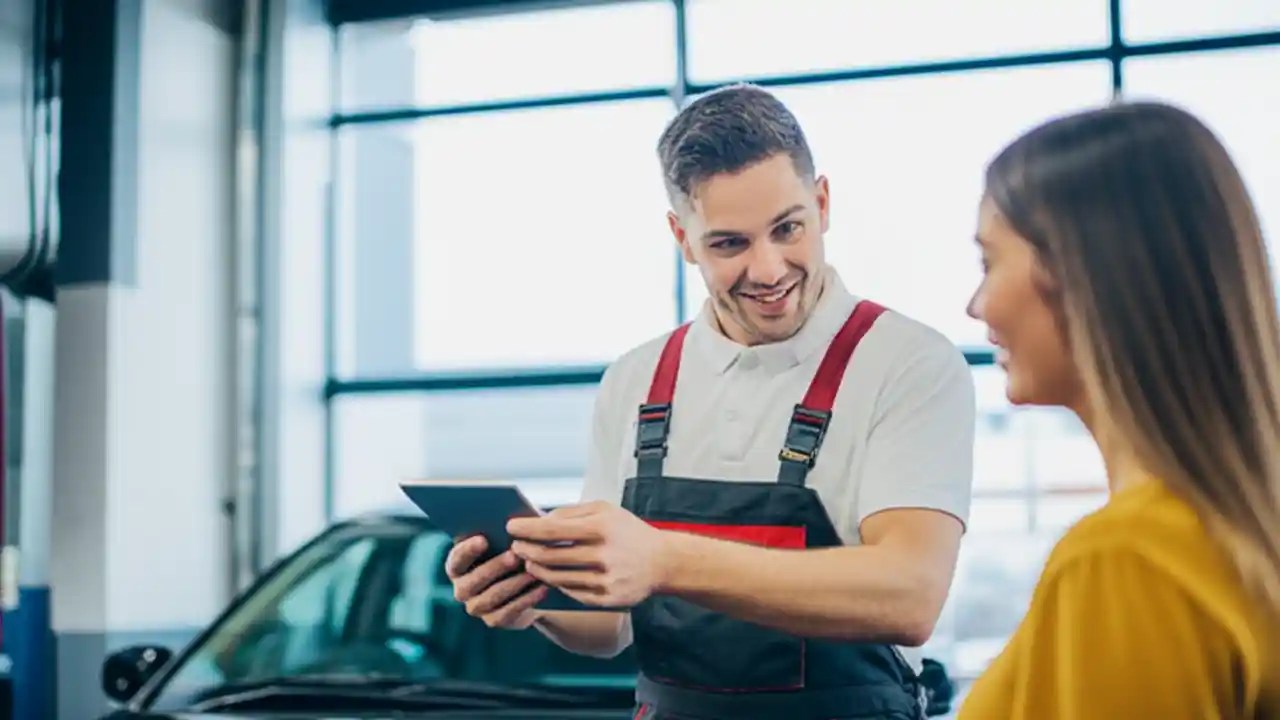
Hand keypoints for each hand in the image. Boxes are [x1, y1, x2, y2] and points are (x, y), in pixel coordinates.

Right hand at [444, 535, 547, 629]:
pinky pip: (508, 612)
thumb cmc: (513, 552)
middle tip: (514, 555)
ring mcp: (476, 607)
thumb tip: (516, 518)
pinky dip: (526, 599)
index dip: (467, 550)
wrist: (525, 585)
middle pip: (473, 581)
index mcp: (457, 565)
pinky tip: (542, 588)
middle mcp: (462, 589)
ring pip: (492, 597)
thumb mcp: (507, 539)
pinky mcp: (494, 621)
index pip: (456, 559)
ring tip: (533, 571)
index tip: (483, 539)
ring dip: (514, 583)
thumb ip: (505, 531)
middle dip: (494, 567)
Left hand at [506, 501, 666, 608]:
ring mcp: (606, 580)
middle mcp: (604, 555)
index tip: (511, 526)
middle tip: (516, 547)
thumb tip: (538, 520)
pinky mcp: (607, 600)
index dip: (527, 529)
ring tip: (529, 561)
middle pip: (550, 556)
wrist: (663, 562)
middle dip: (527, 550)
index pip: (553, 530)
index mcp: (602, 528)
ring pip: (557, 577)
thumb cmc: (629, 532)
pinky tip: (550, 576)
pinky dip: (556, 584)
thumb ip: (571, 512)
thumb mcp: (605, 510)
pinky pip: (571, 592)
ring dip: (537, 569)